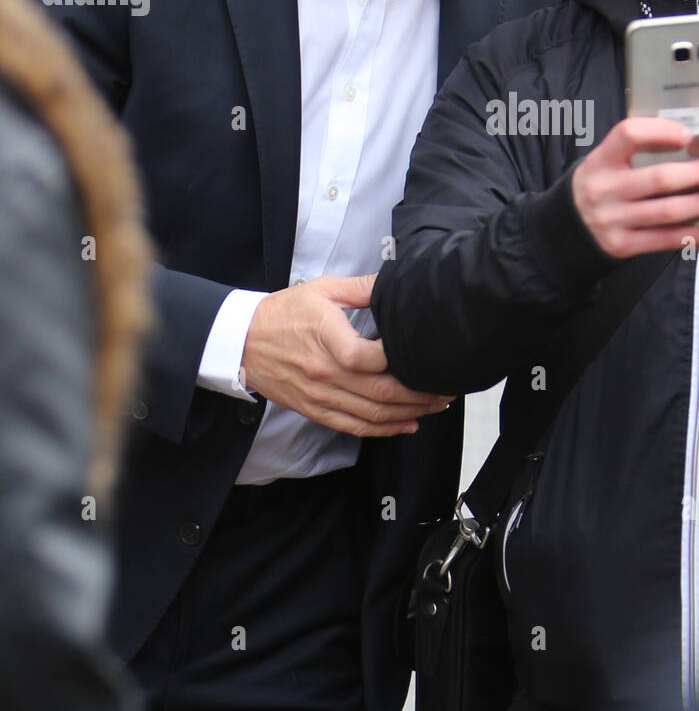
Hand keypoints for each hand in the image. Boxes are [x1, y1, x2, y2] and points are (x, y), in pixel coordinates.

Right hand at [241, 273, 450, 435]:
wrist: (242, 341)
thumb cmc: (284, 312)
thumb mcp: (323, 289)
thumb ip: (362, 288)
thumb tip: (396, 280)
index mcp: (326, 338)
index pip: (369, 358)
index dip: (398, 359)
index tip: (420, 352)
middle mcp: (324, 373)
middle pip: (380, 391)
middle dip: (419, 394)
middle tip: (445, 388)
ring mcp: (320, 396)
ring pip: (372, 414)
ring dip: (409, 413)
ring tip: (434, 405)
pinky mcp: (315, 410)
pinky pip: (354, 427)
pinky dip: (384, 430)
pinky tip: (407, 424)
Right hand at [570, 116, 698, 258]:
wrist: (570, 228)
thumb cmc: (602, 184)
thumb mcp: (606, 161)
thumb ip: (636, 149)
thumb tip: (687, 134)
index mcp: (600, 160)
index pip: (629, 134)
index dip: (662, 131)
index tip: (687, 135)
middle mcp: (603, 189)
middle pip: (660, 178)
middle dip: (698, 173)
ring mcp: (611, 219)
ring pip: (668, 211)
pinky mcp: (621, 245)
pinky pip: (664, 239)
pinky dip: (690, 233)